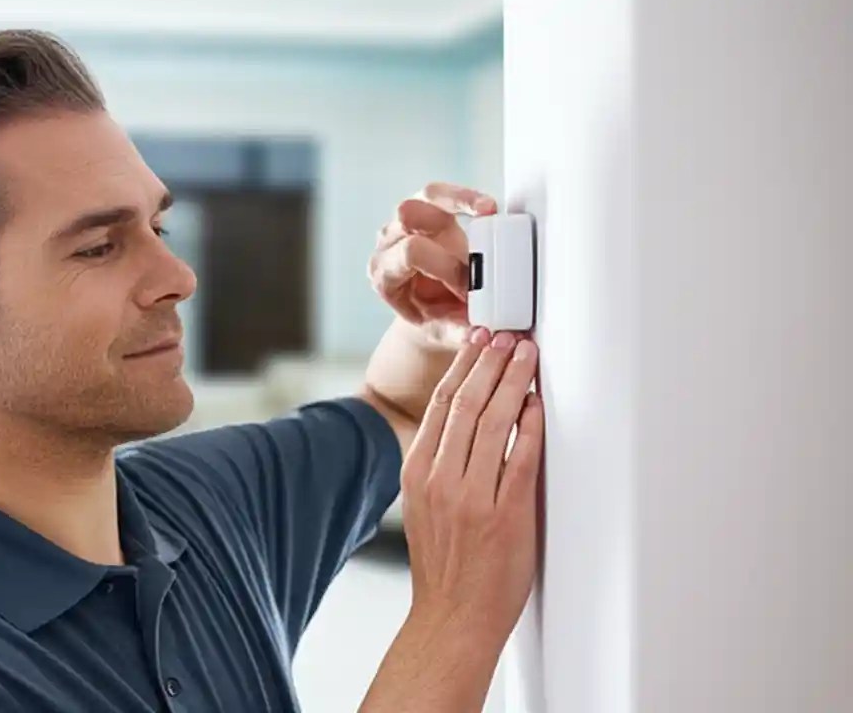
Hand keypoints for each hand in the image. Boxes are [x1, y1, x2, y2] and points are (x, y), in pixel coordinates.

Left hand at [368, 183, 497, 349]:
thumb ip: (459, 333)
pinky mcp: (424, 210)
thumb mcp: (443, 332)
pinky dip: (465, 197)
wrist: (433, 310)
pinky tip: (487, 207)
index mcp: (384, 275)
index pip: (411, 254)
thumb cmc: (436, 319)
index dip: (446, 265)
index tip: (472, 287)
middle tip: (481, 263)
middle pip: (408, 219)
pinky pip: (439, 195)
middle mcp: (387, 245)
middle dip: (452, 239)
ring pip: (424, 198)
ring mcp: (403, 225)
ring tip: (489, 214)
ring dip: (460, 204)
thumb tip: (479, 333)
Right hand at [401, 326, 542, 651]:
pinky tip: (538, 405)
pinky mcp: (505, 516)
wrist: (453, 619)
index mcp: (417, 474)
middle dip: (489, 363)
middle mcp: (441, 480)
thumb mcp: (423, 507)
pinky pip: (520, 460)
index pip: (441, 405)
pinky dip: (530, 428)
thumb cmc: (445, 568)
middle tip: (508, 337)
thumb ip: (438, 467)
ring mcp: (472, 498)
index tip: (480, 341)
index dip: (463, 367)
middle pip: (465, 404)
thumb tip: (462, 424)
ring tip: (527, 357)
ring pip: (492, 423)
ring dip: (512, 383)